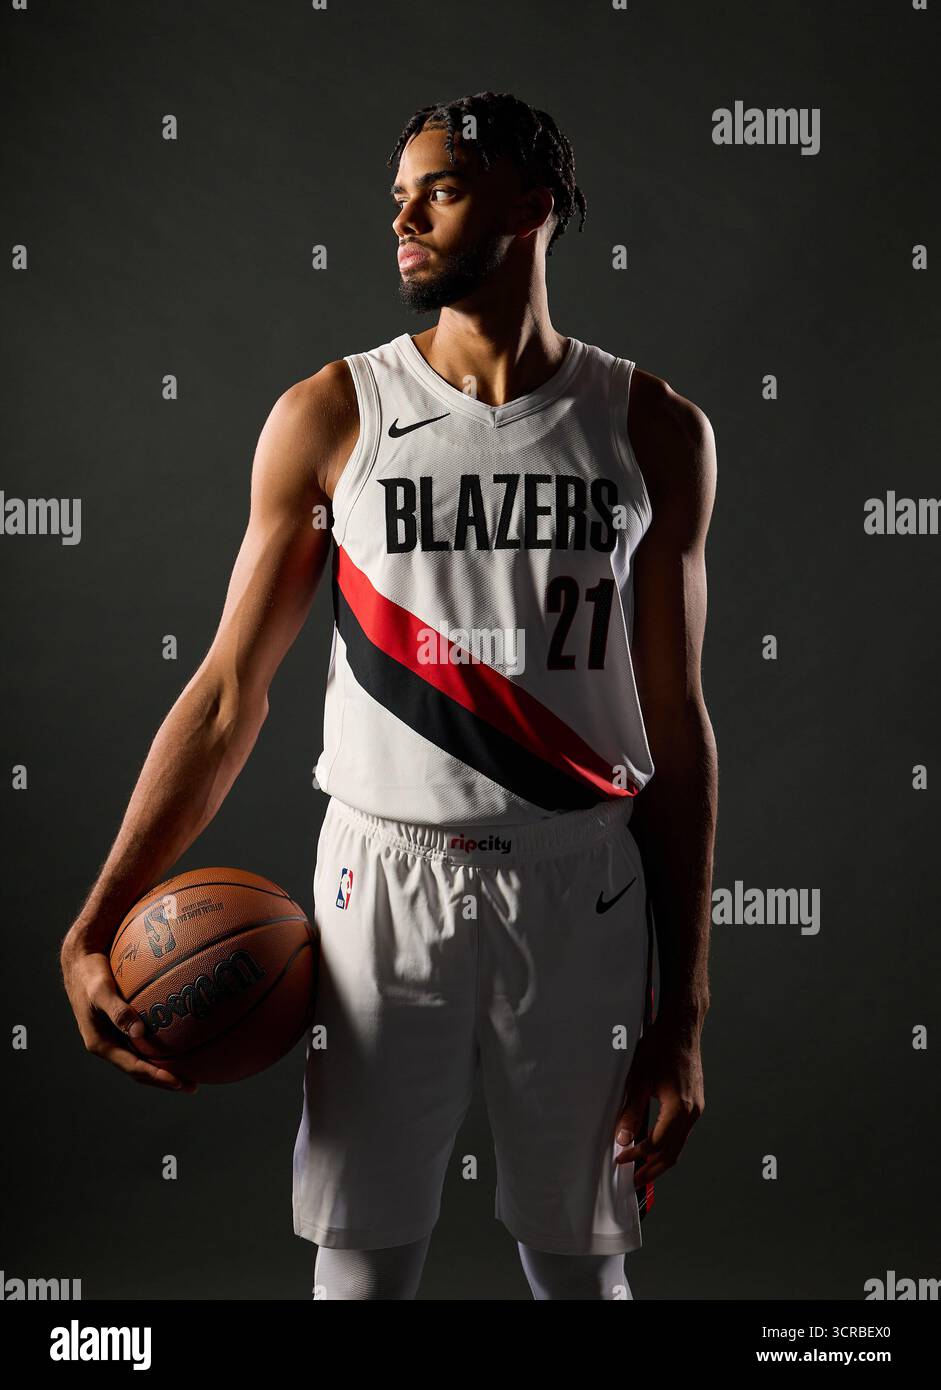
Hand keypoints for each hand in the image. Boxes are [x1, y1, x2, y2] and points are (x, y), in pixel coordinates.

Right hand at [60, 930, 197, 1092]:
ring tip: (193, 1068)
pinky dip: (163, 1041)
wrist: (79, 961)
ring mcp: (116, 1035)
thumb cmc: (90, 974)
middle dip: (165, 1079)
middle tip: (192, 1086)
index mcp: (101, 1044)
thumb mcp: (101, 991)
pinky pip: (146, 1036)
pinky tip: (184, 1035)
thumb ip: (118, 1011)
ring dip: (165, 1064)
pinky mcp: (123, 1022)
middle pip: (140, 1068)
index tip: (179, 1083)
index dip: (156, 1077)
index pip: (133, 1068)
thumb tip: (140, 1031)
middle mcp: (110, 1044)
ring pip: (143, 1055)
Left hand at [613, 1011, 704, 1186]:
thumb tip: (622, 1138)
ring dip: (661, 1159)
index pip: (655, 1144)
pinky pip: (682, 1132)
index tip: (620, 1159)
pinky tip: (656, 1145)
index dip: (636, 1155)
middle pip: (672, 1152)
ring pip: (679, 1144)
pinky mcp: (695, 1102)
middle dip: (653, 1169)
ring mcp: (696, 1108)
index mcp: (678, 1109)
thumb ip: (631, 1112)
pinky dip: (669, 1144)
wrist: (682, 1027)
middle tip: (635, 1182)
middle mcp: (692, 1112)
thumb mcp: (639, 1079)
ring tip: (644, 1169)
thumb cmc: (660, 1047)